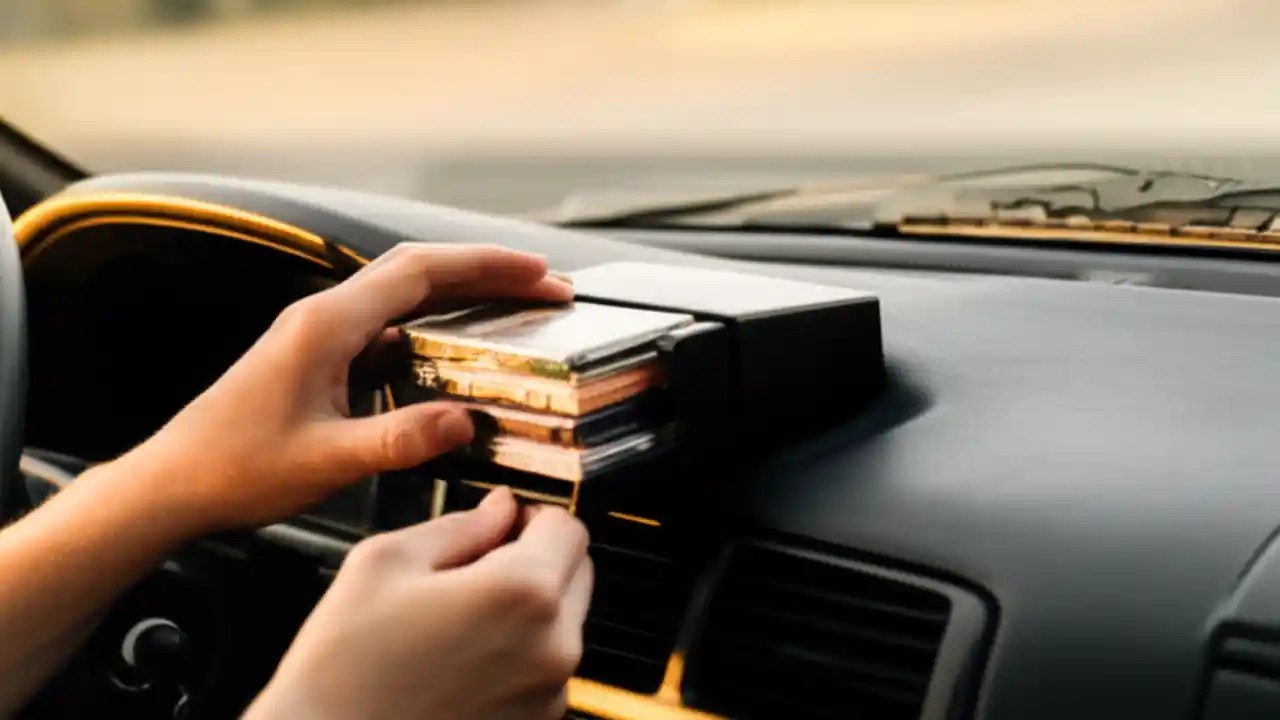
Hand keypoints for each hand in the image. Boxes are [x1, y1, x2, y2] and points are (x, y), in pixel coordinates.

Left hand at [123, 243, 572, 531]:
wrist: (174, 483)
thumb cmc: (235, 468)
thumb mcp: (326, 460)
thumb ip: (399, 439)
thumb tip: (465, 421)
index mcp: (327, 325)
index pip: (420, 271)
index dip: (485, 265)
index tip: (536, 270)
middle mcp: (324, 318)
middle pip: (420, 274)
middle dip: (487, 274)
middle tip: (545, 287)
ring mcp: (321, 336)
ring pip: (405, 299)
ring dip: (463, 298)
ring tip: (516, 310)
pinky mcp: (319, 360)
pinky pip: (389, 330)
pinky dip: (433, 329)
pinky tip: (457, 354)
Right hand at [246, 487, 592, 719]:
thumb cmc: (342, 666)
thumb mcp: (386, 562)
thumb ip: (460, 525)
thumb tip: (501, 507)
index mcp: (522, 592)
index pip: (570, 527)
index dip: (532, 517)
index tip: (500, 525)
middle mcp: (552, 647)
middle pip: (576, 573)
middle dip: (535, 560)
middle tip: (472, 572)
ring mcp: (548, 694)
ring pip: (562, 623)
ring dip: (527, 610)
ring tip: (456, 625)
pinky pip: (544, 669)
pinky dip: (517, 655)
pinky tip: (460, 661)